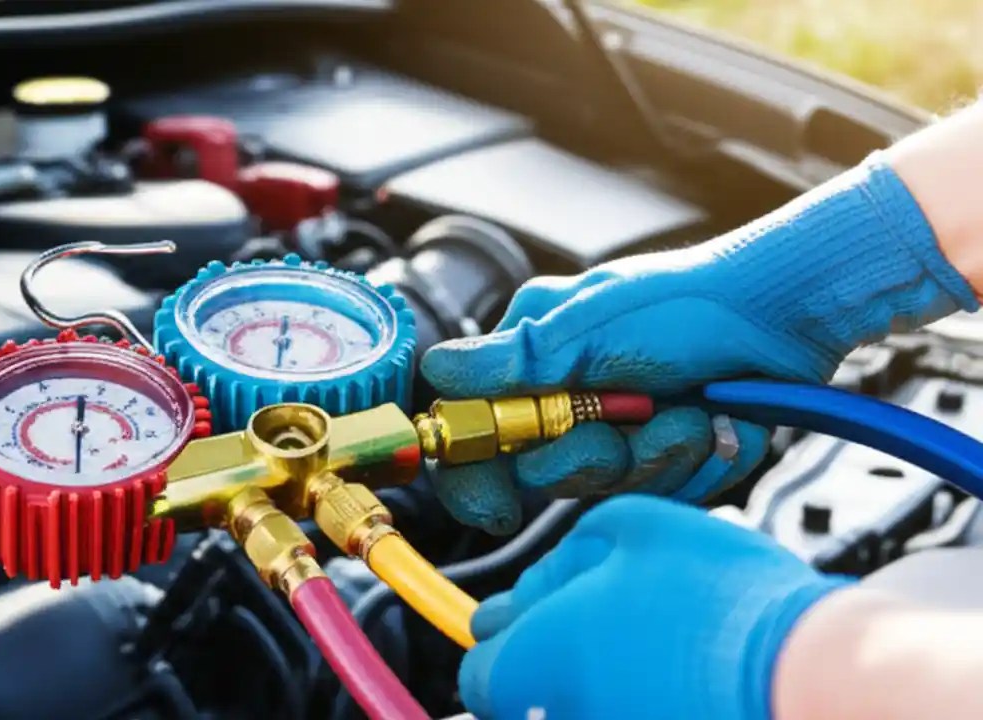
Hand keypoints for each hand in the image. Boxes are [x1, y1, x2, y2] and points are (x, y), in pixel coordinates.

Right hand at [421, 157, 975, 533]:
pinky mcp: (663, 452)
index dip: (476, 478)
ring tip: (689, 408)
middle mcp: (566, 395)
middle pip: (540, 473)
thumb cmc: (688, 302)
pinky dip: (691, 463)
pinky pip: (660, 490)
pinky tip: (711, 424)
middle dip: (593, 454)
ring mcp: (617, 426)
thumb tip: (435, 370)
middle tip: (632, 416)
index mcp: (532, 358)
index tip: (496, 507)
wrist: (785, 314)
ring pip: (605, 484)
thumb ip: (510, 360)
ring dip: (655, 452)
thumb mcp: (589, 326)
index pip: (475, 433)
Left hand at [459, 495, 852, 719]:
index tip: (530, 627)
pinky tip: (680, 687)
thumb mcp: (638, 528)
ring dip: (599, 688)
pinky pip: (623, 718)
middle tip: (605, 633)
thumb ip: (575, 548)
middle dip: (554, 667)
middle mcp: (559, 715)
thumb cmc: (724, 603)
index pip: (482, 676)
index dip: (507, 644)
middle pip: (528, 704)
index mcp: (537, 660)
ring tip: (658, 657)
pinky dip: (638, 706)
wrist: (812, 679)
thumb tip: (551, 576)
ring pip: (580, 712)